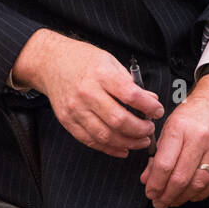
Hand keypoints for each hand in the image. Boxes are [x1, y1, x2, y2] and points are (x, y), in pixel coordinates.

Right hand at [12, 29, 163, 157]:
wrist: (50, 62)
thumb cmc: (82, 59)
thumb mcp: (110, 61)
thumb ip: (130, 82)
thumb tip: (151, 100)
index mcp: (101, 74)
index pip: (130, 95)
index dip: (149, 107)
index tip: (158, 111)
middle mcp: (87, 92)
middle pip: (119, 120)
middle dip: (140, 129)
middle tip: (150, 130)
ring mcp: (75, 109)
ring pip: (105, 135)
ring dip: (128, 142)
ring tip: (141, 141)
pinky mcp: (67, 121)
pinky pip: (90, 141)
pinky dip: (109, 148)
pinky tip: (123, 148)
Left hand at [140, 73, 208, 207]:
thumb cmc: (194, 113)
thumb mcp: (171, 126)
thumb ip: (158, 153)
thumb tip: (147, 179)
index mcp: (180, 128)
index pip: (164, 164)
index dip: (155, 184)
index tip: (150, 193)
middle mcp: (200, 137)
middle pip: (180, 177)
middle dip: (167, 195)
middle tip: (159, 203)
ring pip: (198, 183)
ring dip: (183, 197)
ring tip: (173, 201)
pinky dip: (202, 193)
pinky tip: (192, 195)